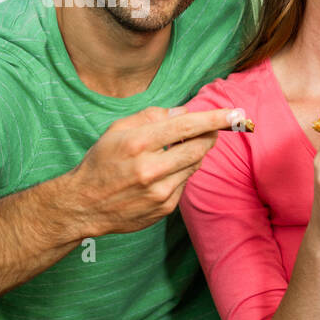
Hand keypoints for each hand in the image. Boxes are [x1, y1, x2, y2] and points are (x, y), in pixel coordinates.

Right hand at [67, 106, 240, 235]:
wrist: (84, 205)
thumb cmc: (101, 162)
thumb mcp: (117, 130)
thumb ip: (152, 117)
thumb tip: (184, 112)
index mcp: (137, 144)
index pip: (186, 126)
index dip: (215, 119)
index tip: (235, 114)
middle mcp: (151, 169)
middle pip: (199, 147)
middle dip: (210, 135)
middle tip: (210, 129)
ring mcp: (160, 191)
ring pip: (195, 165)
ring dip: (193, 153)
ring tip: (175, 150)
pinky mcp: (165, 207)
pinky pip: (186, 182)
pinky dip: (181, 172)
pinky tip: (164, 172)